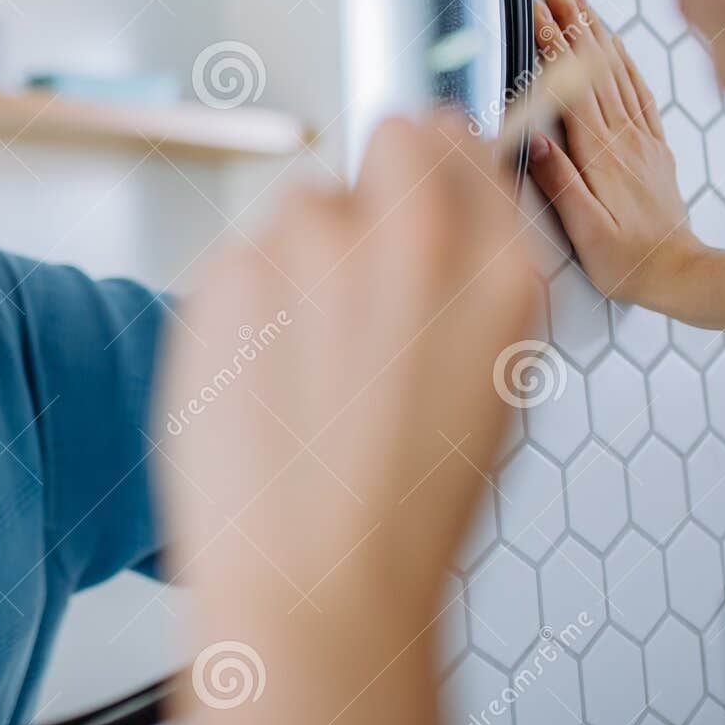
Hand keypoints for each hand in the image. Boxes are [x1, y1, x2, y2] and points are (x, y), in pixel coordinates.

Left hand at [159, 113, 539, 724]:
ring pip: (300, 203)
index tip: (411, 190)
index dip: (431, 166)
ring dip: (297, 256)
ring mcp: (313, 248)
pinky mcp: (228, 272)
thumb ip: (471, 276)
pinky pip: (236, 256)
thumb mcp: (489, 386)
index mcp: (496, 268)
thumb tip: (449, 201)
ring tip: (299, 360)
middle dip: (368, 193)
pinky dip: (239, 303)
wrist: (313, 584)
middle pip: (385, 140)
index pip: (457, 140)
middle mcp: (411, 237)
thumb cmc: (401, 512)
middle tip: (346, 279)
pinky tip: (256, 378)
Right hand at [526, 0, 708, 313]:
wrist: (681, 274)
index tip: (534, 11)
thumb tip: (532, 139)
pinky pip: (639, 92)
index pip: (571, 87)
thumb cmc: (628, 262)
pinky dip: (623, 60)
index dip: (551, 45)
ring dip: (595, 30)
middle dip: (571, 19)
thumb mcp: (586, 232)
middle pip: (593, 66)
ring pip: (616, 71)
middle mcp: (624, 139)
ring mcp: (642, 139)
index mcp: (601, 156)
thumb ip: (559, 182)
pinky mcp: (653, 147)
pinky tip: (612, 44)